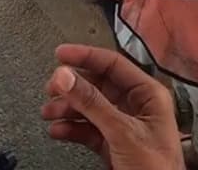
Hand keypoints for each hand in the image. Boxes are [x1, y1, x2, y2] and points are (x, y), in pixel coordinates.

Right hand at [42, 44, 181, 169]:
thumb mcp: (122, 131)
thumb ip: (92, 103)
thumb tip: (66, 76)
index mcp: (148, 95)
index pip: (113, 64)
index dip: (85, 56)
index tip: (61, 54)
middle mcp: (136, 106)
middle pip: (96, 85)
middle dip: (71, 88)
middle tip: (52, 88)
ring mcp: (122, 125)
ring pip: (88, 107)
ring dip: (66, 109)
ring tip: (50, 113)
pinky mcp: (112, 143)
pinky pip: (86, 128)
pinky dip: (70, 128)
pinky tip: (59, 130)